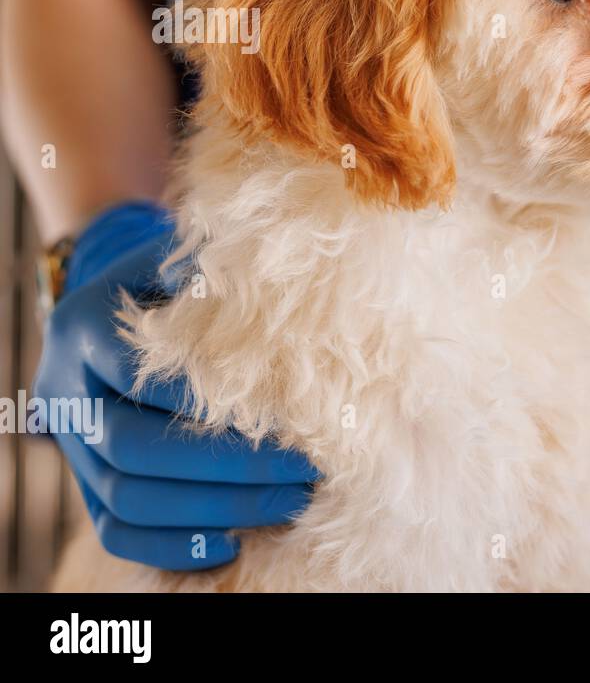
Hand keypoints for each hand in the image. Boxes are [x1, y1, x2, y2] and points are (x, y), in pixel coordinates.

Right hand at [33, 202, 316, 570]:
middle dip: (227, 465)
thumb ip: (227, 281)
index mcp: (86, 324)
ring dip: (214, 508)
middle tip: (303, 467)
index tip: (289, 410)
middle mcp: (67, 389)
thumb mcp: (197, 263)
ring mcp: (72, 443)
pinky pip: (117, 532)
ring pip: (128, 498)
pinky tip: (236, 541)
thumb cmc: (185, 279)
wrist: (132, 303)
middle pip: (132, 447)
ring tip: (290, 500)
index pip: (141, 373)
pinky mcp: (86, 485)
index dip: (211, 397)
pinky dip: (173, 545)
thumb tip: (303, 303)